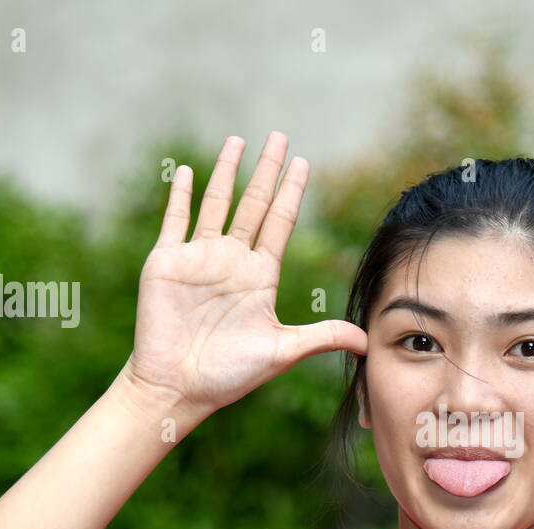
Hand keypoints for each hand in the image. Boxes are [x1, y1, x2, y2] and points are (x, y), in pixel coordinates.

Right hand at [127, 132, 366, 414]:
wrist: (179, 387)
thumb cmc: (229, 375)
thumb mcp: (282, 351)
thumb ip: (321, 337)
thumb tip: (368, 341)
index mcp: (259, 276)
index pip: (280, 223)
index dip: (291, 192)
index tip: (303, 163)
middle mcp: (231, 260)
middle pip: (254, 204)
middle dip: (266, 170)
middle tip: (280, 136)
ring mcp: (198, 259)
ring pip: (216, 203)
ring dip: (227, 172)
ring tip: (239, 141)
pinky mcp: (166, 263)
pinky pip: (174, 221)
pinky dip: (179, 195)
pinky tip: (186, 171)